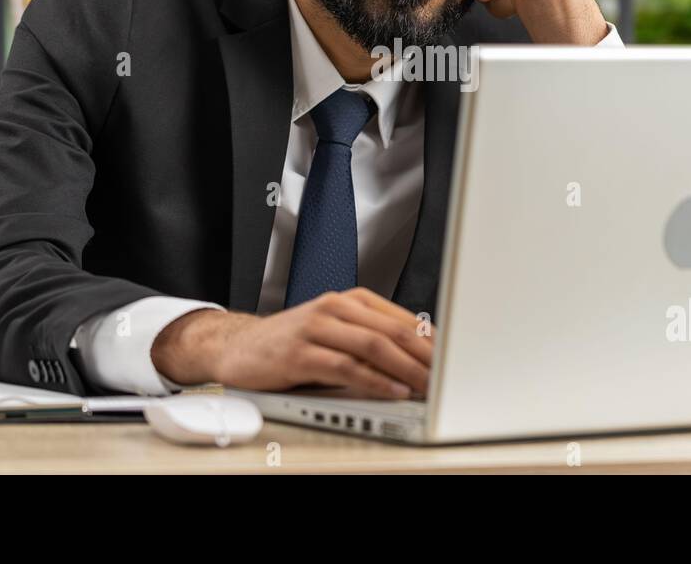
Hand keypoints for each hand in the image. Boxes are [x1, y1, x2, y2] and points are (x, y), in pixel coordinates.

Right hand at [150, 288, 432, 398]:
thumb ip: (370, 339)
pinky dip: (374, 381)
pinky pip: (345, 367)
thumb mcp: (335, 332)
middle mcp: (334, 308)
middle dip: (425, 357)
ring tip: (427, 387)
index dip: (430, 343)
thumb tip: (419, 358)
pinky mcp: (299, 354)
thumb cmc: (291, 342)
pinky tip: (392, 390)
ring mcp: (315, 328)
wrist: (238, 346)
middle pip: (392, 330)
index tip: (452, 362)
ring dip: (406, 369)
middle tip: (447, 377)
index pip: (401, 319)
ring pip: (373, 346)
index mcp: (350, 300)